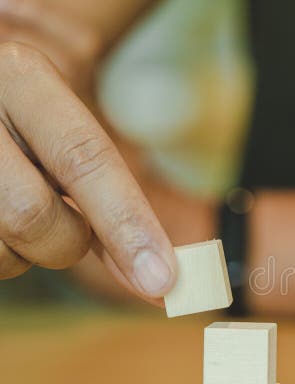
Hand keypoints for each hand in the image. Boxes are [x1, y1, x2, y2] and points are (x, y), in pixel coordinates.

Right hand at [0, 41, 176, 298]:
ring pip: (0, 249)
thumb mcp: (58, 127)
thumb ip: (104, 192)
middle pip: (31, 214)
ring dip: (27, 253)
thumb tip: (158, 274)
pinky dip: (4, 255)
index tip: (162, 279)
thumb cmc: (24, 127)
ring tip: (18, 209)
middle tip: (72, 234)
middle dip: (66, 243)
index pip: (83, 157)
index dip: (127, 223)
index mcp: (20, 76)